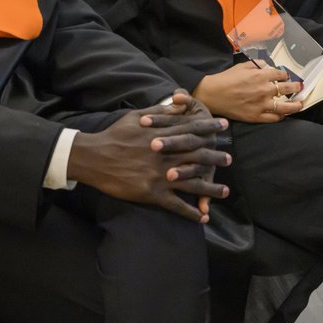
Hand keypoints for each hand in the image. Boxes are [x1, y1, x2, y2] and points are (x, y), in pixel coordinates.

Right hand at [68, 90, 231, 222]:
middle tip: (229, 159)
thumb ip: (160, 112)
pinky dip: (191, 212)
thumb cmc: (114, 135)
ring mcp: (160, 176)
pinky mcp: (152, 193)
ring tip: (225, 192)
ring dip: (210, 188)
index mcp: (162, 136)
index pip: (192, 130)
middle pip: (197, 156)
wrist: (94, 157)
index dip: (209, 128)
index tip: (223, 127)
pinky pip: (177, 205)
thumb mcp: (136, 117)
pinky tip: (203, 217)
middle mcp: (165, 156)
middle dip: (215, 158)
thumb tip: (179, 105)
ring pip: (192, 183)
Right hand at [192, 62, 301, 122]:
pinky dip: (281, 116)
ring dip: (295, 105)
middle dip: (296, 87)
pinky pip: (274, 118)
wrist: (213, 94)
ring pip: (285, 107)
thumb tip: (267, 66)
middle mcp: (264, 90)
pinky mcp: (256, 116)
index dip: (285, 75)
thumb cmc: (226, 79)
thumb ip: (257, 65)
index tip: (286, 77)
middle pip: (287, 89)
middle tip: (299, 87)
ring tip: (300, 104)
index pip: (280, 75)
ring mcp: (262, 105)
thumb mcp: (242, 66)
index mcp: (261, 76)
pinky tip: (283, 114)